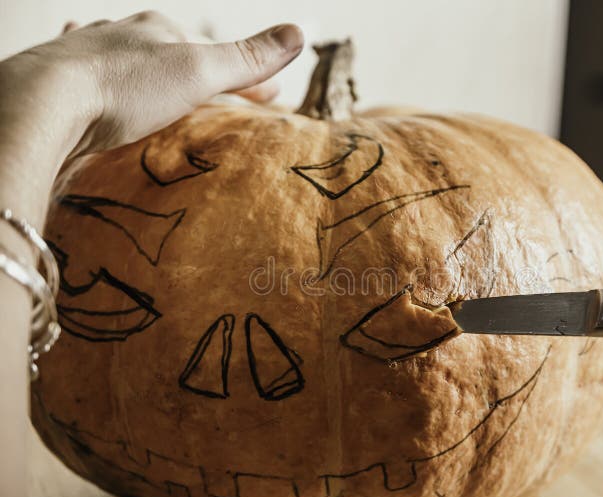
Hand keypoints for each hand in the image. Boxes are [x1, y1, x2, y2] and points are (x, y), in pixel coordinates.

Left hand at [1, 11, 302, 158]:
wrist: (45, 102)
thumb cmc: (126, 89)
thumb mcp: (200, 74)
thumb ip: (248, 57)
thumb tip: (299, 31)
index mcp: (163, 31)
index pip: (221, 56)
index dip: (251, 78)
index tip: (274, 97)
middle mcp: (128, 34)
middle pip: (178, 52)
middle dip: (202, 69)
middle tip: (222, 91)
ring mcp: (93, 50)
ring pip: (132, 52)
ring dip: (152, 62)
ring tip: (164, 80)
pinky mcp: (64, 72)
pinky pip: (86, 56)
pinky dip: (96, 55)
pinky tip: (86, 44)